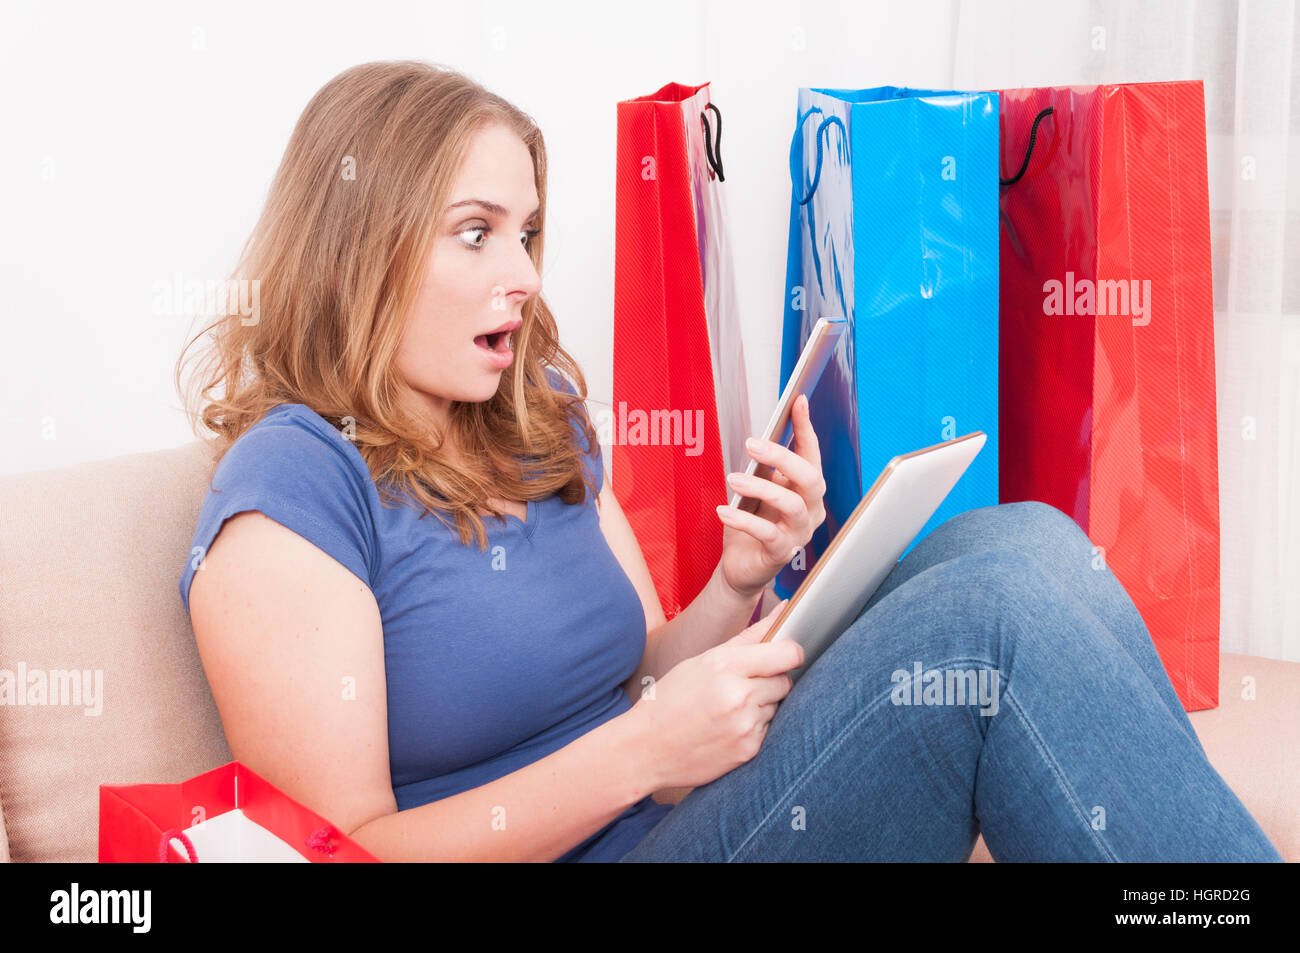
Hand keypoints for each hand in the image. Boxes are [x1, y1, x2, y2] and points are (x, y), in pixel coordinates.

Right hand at [630, 600, 802, 789]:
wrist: (645, 748)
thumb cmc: (671, 699)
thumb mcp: (702, 661)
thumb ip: (747, 637)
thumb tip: (783, 609)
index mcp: (724, 665)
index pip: (788, 653)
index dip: (791, 654)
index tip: (786, 656)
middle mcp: (738, 694)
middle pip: (786, 682)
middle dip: (771, 681)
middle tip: (744, 686)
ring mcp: (744, 725)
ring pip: (776, 707)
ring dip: (762, 706)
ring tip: (729, 709)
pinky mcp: (748, 750)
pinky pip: (768, 731)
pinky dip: (753, 728)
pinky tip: (727, 728)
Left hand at [715, 392, 827, 599]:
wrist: (740, 568)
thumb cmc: (750, 526)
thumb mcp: (755, 490)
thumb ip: (763, 468)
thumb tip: (761, 439)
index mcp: (806, 492)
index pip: (812, 455)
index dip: (806, 428)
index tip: (798, 401)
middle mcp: (810, 511)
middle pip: (809, 478)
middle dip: (781, 456)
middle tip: (751, 443)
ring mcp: (799, 534)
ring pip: (791, 504)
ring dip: (760, 487)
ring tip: (733, 478)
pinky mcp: (782, 554)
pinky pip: (767, 533)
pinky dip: (744, 519)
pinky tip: (723, 511)